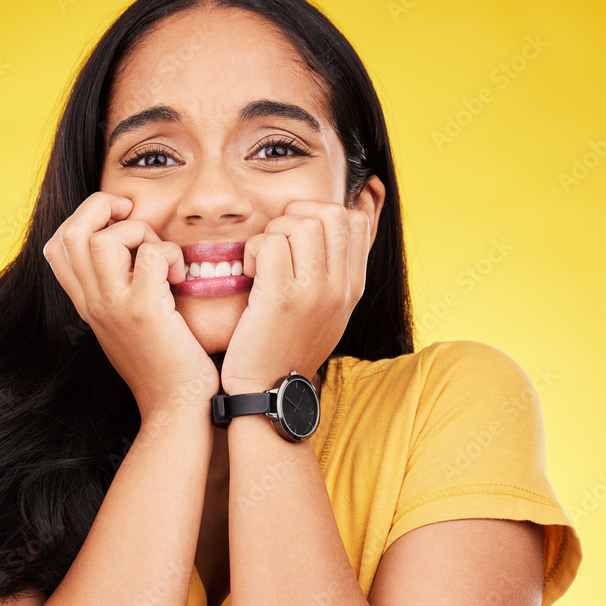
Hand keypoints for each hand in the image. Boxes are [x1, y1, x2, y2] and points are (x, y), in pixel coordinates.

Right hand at [43, 192, 219, 420]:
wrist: (175, 407)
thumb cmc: (164, 368)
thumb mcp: (128, 328)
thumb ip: (120, 295)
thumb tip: (132, 260)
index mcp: (88, 306)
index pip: (56, 247)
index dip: (82, 220)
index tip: (118, 224)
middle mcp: (94, 304)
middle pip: (71, 232)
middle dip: (103, 208)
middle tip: (134, 217)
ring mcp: (116, 307)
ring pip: (103, 237)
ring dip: (139, 232)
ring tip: (161, 257)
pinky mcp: (145, 311)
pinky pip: (151, 253)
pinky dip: (170, 254)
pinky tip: (180, 276)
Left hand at [219, 200, 370, 395]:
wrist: (270, 393)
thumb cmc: (288, 349)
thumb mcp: (326, 313)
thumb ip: (333, 275)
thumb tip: (331, 231)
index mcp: (353, 288)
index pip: (355, 220)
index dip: (321, 215)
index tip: (297, 239)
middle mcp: (340, 287)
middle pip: (328, 213)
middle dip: (294, 217)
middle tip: (275, 246)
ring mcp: (314, 292)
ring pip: (299, 223)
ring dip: (272, 233)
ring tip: (262, 262)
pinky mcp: (282, 298)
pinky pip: (271, 242)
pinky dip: (254, 249)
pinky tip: (250, 273)